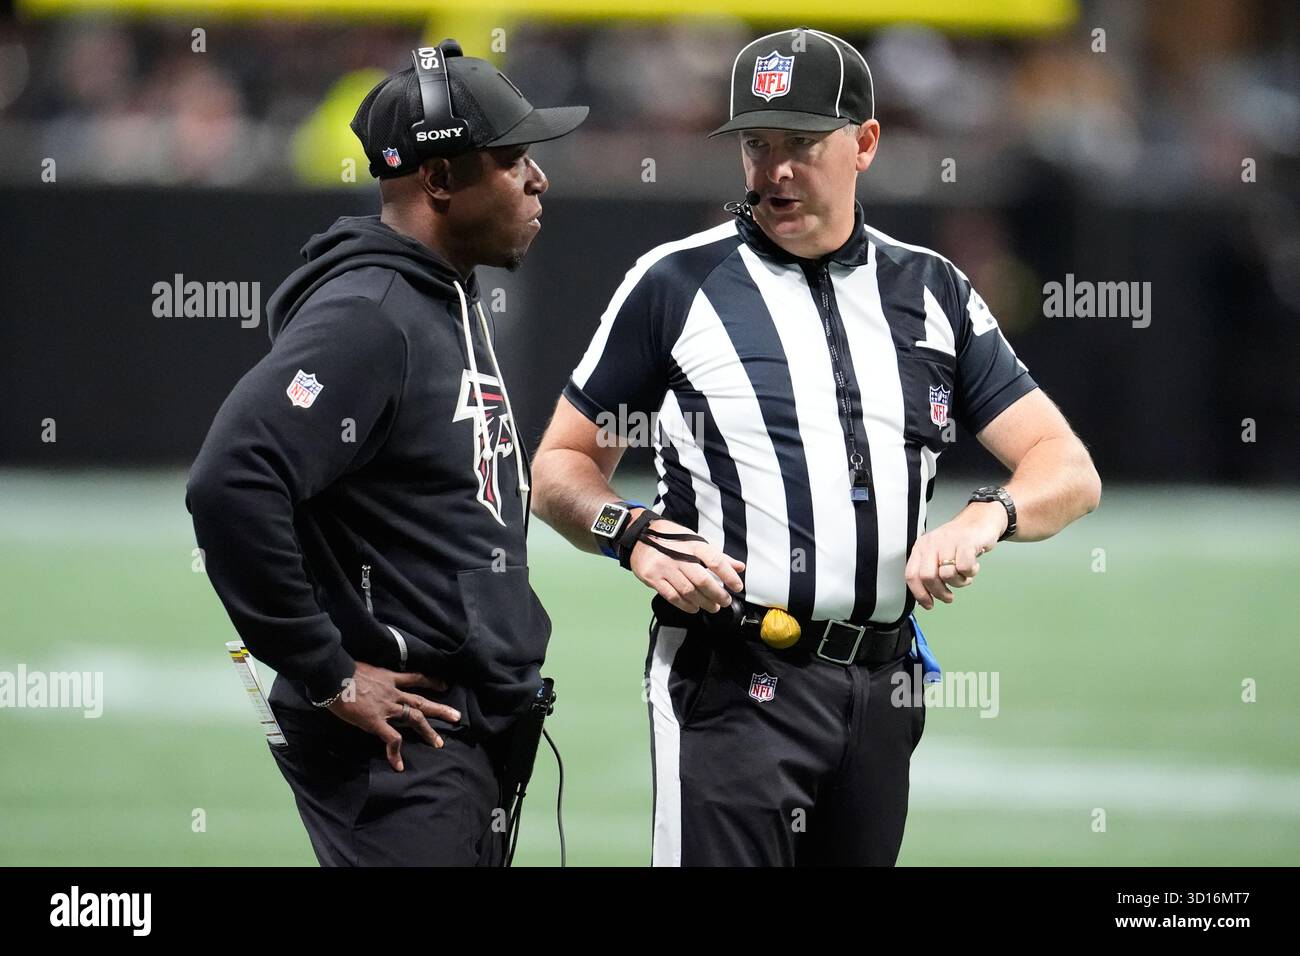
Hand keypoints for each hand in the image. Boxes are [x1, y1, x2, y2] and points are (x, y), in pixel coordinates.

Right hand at [327, 661, 459, 771]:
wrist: (333, 675)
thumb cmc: (341, 669)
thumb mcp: (362, 668)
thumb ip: (369, 677)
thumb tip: (364, 681)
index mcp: (389, 678)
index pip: (415, 678)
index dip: (430, 681)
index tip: (443, 685)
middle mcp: (393, 692)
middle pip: (422, 701)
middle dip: (440, 710)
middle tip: (457, 717)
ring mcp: (387, 707)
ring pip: (415, 718)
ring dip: (428, 731)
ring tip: (439, 743)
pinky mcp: (376, 721)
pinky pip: (391, 739)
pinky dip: (395, 753)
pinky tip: (398, 765)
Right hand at [628, 513, 744, 613]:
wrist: (638, 535)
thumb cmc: (670, 538)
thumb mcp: (695, 540)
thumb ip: (718, 555)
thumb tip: (739, 566)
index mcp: (692, 544)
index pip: (715, 561)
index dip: (728, 576)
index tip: (736, 586)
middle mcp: (678, 555)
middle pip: (702, 580)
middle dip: (717, 594)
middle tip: (725, 601)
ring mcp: (664, 567)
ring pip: (688, 591)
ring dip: (703, 602)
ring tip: (712, 606)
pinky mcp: (653, 577)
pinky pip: (672, 596)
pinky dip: (685, 605)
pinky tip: (694, 607)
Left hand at [904, 501, 1006, 609]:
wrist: (979, 520)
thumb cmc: (958, 542)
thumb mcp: (938, 554)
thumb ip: (930, 572)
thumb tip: (924, 599)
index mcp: (921, 548)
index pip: (911, 575)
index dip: (919, 594)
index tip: (929, 604)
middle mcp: (931, 543)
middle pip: (927, 577)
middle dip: (939, 592)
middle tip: (949, 596)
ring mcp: (948, 541)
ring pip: (948, 575)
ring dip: (959, 582)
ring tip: (964, 575)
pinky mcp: (966, 542)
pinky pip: (964, 568)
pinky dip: (970, 573)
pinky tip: (972, 567)